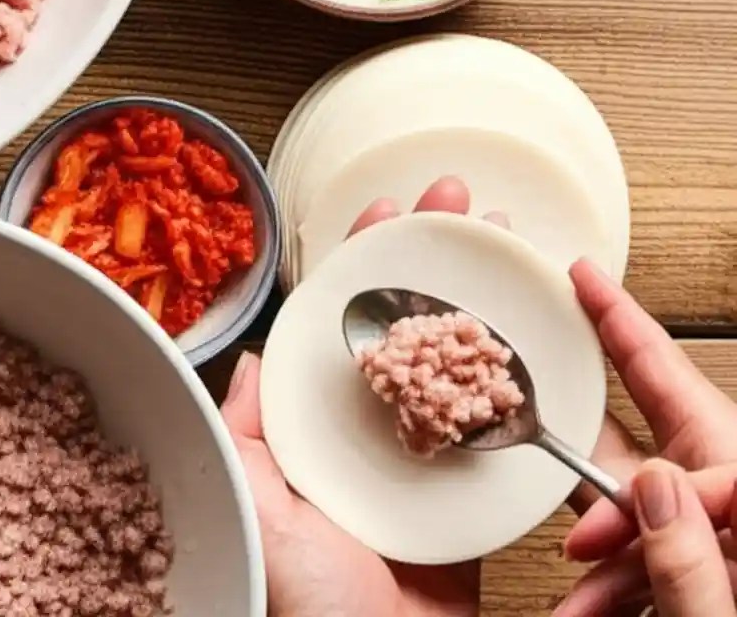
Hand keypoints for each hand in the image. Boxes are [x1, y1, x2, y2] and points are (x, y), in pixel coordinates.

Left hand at [220, 177, 487, 616]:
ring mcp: (424, 461)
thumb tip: (246, 361)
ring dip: (480, 293)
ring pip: (455, 362)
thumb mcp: (253, 502)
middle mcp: (370, 435)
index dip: (362, 264)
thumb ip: (243, 432)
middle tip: (454, 198)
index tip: (383, 210)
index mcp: (316, 430)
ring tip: (501, 233)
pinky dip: (515, 376)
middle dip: (431, 256)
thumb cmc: (300, 598)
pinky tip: (531, 324)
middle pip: (405, 326)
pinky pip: (497, 429)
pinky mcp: (473, 497)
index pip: (340, 326)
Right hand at [551, 261, 736, 614]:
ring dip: (606, 559)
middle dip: (610, 423)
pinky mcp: (713, 573)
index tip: (592, 306)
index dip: (635, 356)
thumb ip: (690, 562)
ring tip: (577, 611)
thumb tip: (650, 489)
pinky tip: (590, 616)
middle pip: (670, 439)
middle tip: (574, 336)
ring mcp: (732, 542)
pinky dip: (620, 587)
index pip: (694, 411)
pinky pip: (656, 559)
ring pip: (651, 517)